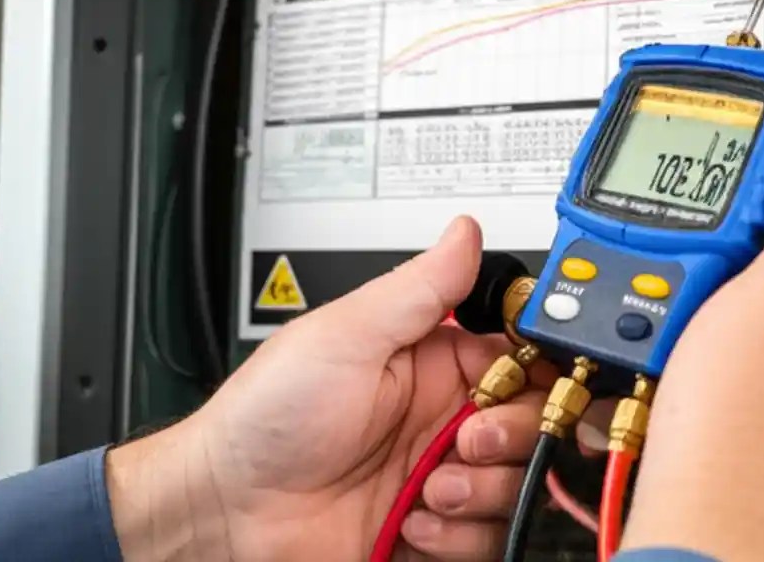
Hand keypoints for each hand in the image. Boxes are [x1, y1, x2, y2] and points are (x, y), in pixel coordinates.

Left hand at [106, 217, 554, 561]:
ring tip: (428, 488)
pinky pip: (489, 539)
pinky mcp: (436, 532)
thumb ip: (419, 288)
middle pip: (530, 424)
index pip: (519, 358)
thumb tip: (465, 232)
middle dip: (507, 437)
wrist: (227, 511)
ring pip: (517, 485)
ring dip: (479, 491)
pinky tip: (412, 521)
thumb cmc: (266, 418)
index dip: (537, 372)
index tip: (525, 385)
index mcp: (429, 363)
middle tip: (464, 442)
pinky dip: (457, 536)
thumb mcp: (345, 336)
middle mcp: (441, 420)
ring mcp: (440, 477)